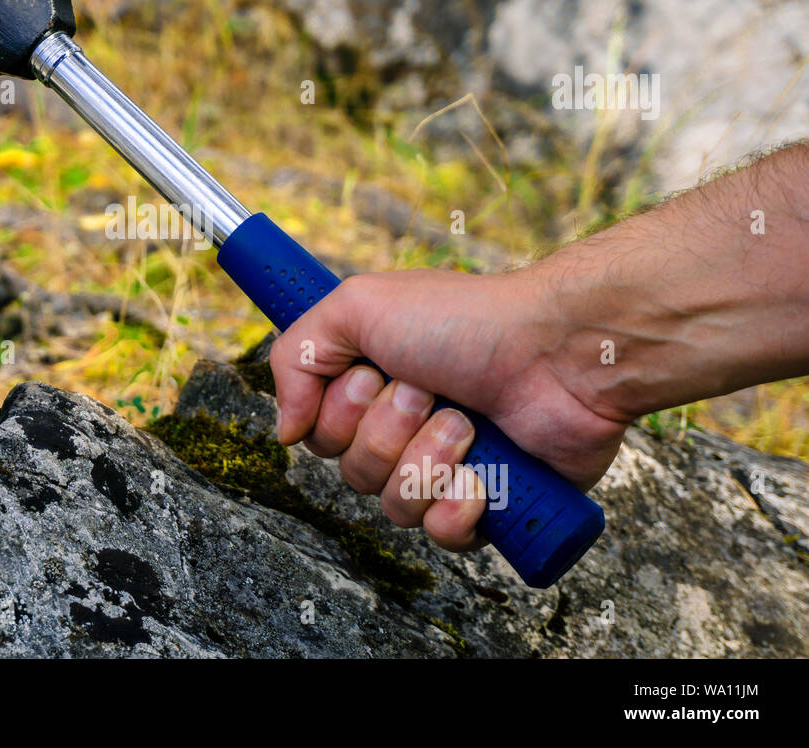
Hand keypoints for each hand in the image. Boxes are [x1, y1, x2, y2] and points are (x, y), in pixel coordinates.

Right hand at [268, 268, 628, 551]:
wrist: (556, 351)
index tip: (371, 375)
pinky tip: (483, 475)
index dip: (337, 415)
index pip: (318, 436)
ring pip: (394, 506)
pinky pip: (443, 537)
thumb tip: (285, 432)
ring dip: (428, 460)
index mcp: (373, 387)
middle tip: (428, 390)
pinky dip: (459, 508)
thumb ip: (295, 356)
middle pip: (351, 473)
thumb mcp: (356, 304)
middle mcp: (405, 430)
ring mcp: (447, 470)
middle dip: (388, 431)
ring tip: (466, 422)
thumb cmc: (465, 319)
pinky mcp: (490, 506)